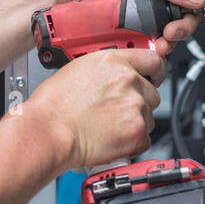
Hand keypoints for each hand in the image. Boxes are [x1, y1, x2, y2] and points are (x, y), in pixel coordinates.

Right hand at [31, 48, 163, 171]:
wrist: (50, 130)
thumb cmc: (55, 105)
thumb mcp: (79, 69)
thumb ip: (107, 70)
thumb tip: (117, 76)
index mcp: (115, 62)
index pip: (153, 61)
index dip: (154, 72)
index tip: (153, 77)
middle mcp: (129, 81)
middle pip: (152, 92)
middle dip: (139, 102)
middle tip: (117, 111)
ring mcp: (135, 107)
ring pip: (149, 116)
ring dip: (134, 122)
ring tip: (109, 126)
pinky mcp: (137, 132)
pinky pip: (145, 139)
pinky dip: (132, 143)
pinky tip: (112, 139)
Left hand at [54, 0, 204, 53]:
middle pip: (187, 16)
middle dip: (183, 27)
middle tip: (171, 32)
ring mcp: (150, 9)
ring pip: (170, 30)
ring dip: (168, 39)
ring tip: (158, 42)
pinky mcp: (136, 24)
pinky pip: (151, 38)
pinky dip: (152, 44)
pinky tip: (148, 45)